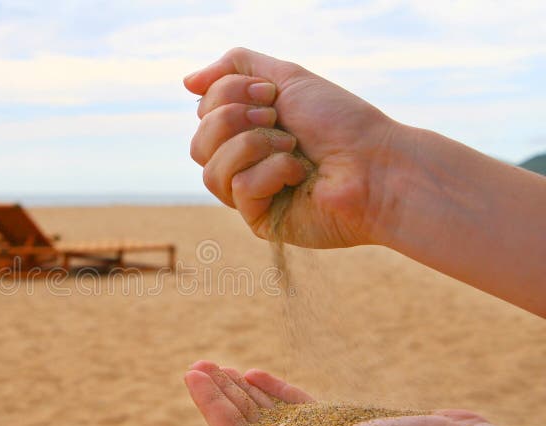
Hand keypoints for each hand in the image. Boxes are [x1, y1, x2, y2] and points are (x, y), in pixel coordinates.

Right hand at [184, 47, 405, 246]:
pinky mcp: (259, 220)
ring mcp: (250, 194)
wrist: (376, 164)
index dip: (228, 95)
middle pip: (198, 142)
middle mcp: (244, 161)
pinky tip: (298, 174)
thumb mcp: (287, 77)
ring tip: (291, 147)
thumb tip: (186, 82)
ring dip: (252, 146)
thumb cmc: (340, 122)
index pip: (204, 112)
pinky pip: (238, 189)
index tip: (270, 95)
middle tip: (276, 118)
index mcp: (247, 128)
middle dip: (234, 120)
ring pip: (209, 169)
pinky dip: (271, 172)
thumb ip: (236, 68)